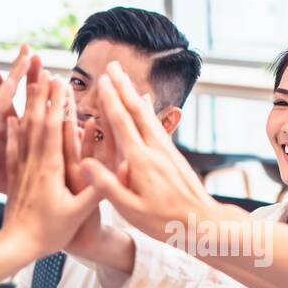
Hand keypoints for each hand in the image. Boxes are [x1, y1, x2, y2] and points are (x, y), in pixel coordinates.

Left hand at [0, 73, 100, 258]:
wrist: (15, 247)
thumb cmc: (49, 233)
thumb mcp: (78, 214)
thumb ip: (96, 191)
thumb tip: (117, 171)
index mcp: (50, 169)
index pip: (54, 129)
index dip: (58, 103)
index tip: (61, 83)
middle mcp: (33, 163)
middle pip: (37, 122)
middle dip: (42, 96)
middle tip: (45, 72)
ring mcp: (20, 169)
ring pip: (23, 130)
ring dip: (28, 106)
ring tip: (30, 86)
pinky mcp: (13, 177)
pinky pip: (12, 148)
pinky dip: (12, 130)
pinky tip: (10, 119)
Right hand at [79, 62, 231, 242]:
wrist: (202, 223)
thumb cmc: (164, 222)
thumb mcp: (131, 210)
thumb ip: (107, 186)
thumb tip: (84, 164)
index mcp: (140, 161)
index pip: (123, 123)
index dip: (111, 100)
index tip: (101, 80)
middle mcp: (155, 149)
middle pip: (137, 111)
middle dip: (122, 87)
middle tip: (112, 65)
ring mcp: (166, 150)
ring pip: (148, 115)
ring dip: (134, 93)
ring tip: (124, 78)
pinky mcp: (173, 155)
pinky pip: (157, 125)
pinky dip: (147, 109)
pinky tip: (145, 103)